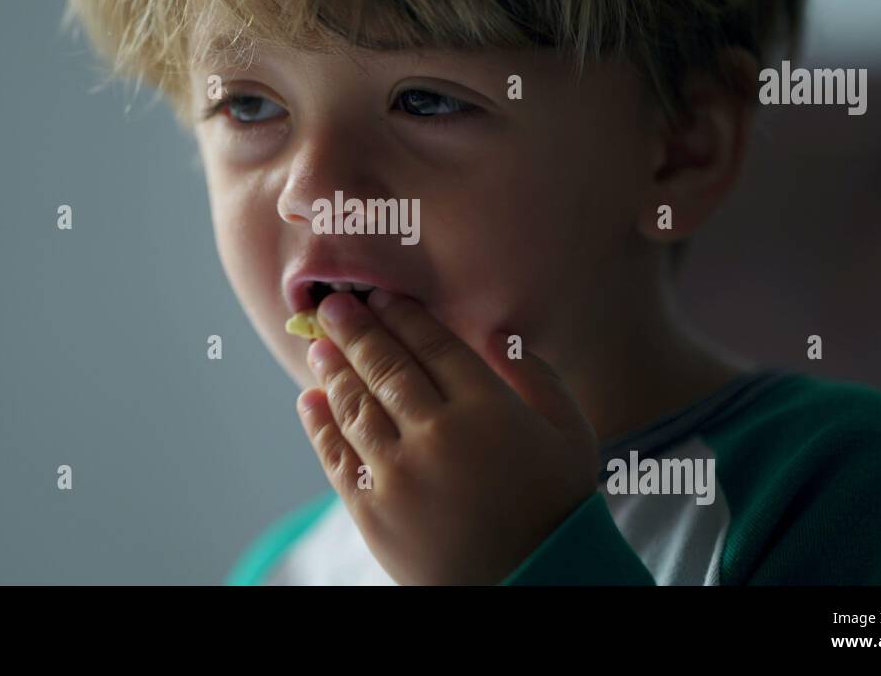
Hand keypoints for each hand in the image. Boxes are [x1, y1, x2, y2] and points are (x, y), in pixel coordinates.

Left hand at [296, 289, 599, 584]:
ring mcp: (399, 476)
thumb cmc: (555, 504)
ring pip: (355, 408)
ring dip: (334, 371)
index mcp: (487, 410)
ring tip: (320, 346)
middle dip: (356, 331)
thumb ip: (535, 376)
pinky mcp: (374, 513)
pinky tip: (310, 401)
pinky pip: (338, 458)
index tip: (381, 297)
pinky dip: (320, 425)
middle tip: (335, 306)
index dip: (401, 316)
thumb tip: (494, 334)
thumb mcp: (570, 432)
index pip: (431, 346)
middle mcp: (437, 436)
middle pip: (385, 369)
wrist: (532, 584)